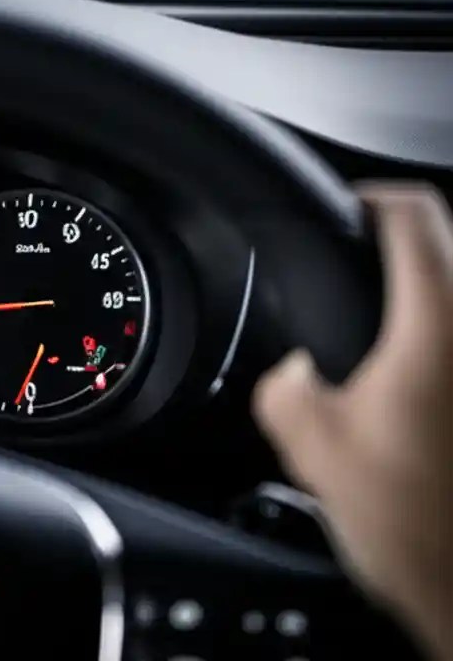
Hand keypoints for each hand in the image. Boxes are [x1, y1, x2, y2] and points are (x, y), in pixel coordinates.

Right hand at [255, 184, 452, 660]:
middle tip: (360, 275)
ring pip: (452, 305)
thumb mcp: (309, 447)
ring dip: (423, 309)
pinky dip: (431, 353)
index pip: (415, 216)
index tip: (350, 206)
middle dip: (401, 257)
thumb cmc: (408, 522)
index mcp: (435, 328)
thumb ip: (284, 387)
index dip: (372, 198)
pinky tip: (412, 394)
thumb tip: (293, 372)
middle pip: (447, 252)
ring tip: (387, 343)